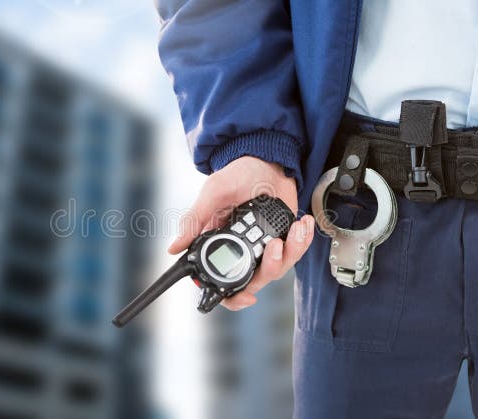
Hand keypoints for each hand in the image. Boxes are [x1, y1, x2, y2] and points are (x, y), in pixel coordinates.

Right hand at [170, 156, 314, 310]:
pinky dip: (303, 240)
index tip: (246, 297)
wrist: (268, 159)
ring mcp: (266, 245)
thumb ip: (195, 220)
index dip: (233, 296)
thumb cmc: (238, 174)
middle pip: (256, 279)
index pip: (224, 280)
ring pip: (280, 267)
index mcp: (222, 244)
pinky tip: (303, 224)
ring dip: (290, 252)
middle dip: (269, 267)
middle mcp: (244, 250)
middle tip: (274, 246)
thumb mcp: (213, 194)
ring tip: (293, 229)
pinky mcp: (286, 237)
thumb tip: (174, 248)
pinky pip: (298, 250)